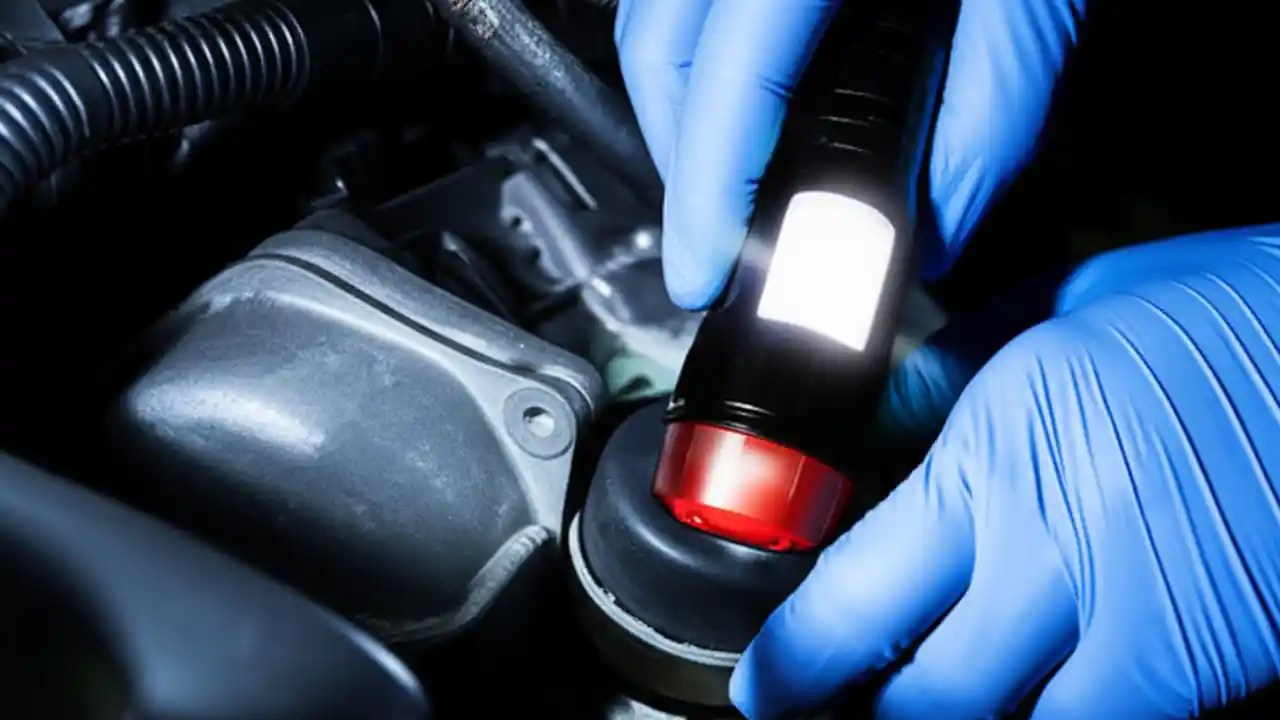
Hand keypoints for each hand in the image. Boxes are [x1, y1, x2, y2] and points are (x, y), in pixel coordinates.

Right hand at [615, 0, 1083, 307]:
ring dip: (682, 107)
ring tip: (728, 178)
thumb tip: (928, 228)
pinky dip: (698, 54)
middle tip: (722, 241)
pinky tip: (741, 94)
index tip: (707, 272)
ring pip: (655, 17)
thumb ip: (992, 115)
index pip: (729, 78)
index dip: (708, 192)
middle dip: (682, 162)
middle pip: (661, 51)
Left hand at [729, 223, 1279, 717]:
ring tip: (931, 699)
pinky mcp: (1217, 660)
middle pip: (925, 696)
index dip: (796, 661)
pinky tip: (1037, 692)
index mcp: (1004, 450)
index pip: (860, 595)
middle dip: (866, 713)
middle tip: (838, 702)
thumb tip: (862, 436)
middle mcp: (1063, 548)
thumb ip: (944, 381)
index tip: (766, 686)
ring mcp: (1145, 618)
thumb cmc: (1220, 309)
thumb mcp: (1053, 309)